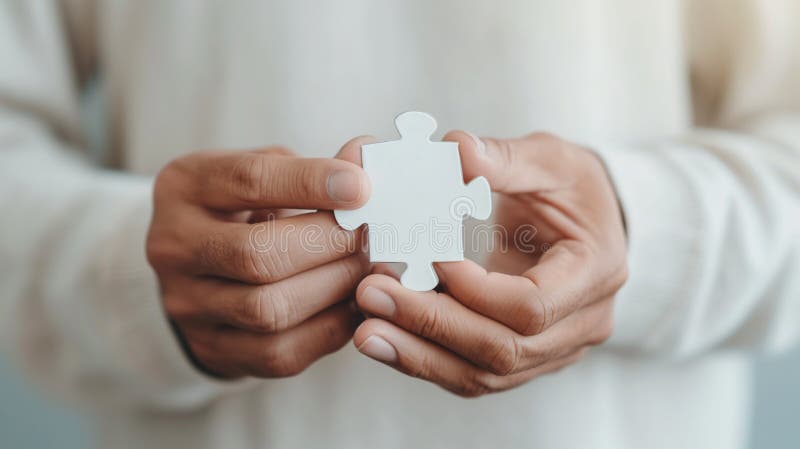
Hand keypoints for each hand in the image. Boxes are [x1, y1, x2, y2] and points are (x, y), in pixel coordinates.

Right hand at [146, 139, 371, 377]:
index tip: (361, 186)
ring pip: (268, 309)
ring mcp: (187, 305)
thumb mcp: (266, 175)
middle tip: (370, 233)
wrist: (199, 273)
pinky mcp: (213, 350)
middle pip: (257, 254)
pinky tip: (353, 303)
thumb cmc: (245, 211)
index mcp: (185, 187)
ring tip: (365, 266)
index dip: (310, 182)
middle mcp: (174, 246)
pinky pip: (280, 353)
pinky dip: (330, 329)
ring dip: (334, 287)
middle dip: (329, 243)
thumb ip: (312, 169)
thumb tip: (364, 155)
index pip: (248, 181)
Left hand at [352, 132, 626, 396]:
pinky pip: (471, 373)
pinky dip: (424, 358)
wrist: (588, 223)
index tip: (431, 258)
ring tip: (365, 331)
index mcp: (595, 273)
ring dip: (419, 354)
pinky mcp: (521, 359)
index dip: (476, 290)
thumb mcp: (550, 159)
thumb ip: (505, 158)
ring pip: (483, 376)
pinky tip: (384, 339)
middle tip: (372, 294)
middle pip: (503, 350)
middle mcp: (581, 325)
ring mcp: (552, 350)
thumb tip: (456, 149)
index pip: (533, 306)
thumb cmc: (573, 187)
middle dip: (432, 325)